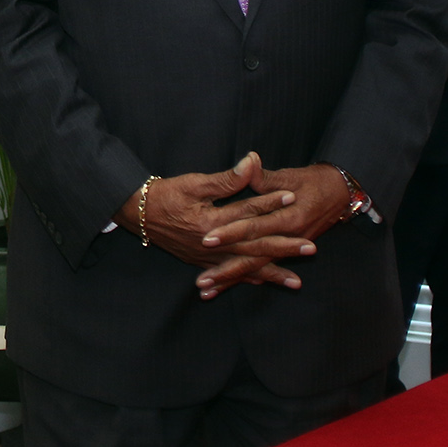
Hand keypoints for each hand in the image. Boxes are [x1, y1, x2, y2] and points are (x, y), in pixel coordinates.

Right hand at [116, 153, 303, 292]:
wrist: (136, 214)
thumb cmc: (164, 194)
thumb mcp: (193, 183)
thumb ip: (226, 179)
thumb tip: (251, 163)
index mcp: (210, 223)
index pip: (246, 212)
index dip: (270, 202)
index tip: (293, 197)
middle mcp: (211, 245)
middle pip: (254, 246)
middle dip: (284, 247)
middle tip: (311, 247)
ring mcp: (207, 257)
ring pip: (245, 266)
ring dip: (271, 273)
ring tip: (296, 282)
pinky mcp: (201, 262)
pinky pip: (229, 274)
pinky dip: (246, 279)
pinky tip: (261, 283)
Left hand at [196, 163, 352, 296]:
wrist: (340, 194)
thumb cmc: (313, 181)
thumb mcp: (290, 176)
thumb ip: (265, 176)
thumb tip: (248, 161)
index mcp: (288, 218)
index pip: (254, 227)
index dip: (231, 233)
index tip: (207, 239)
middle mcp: (287, 238)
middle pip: (253, 257)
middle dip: (226, 269)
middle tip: (202, 280)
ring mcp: (287, 249)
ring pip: (256, 268)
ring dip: (231, 280)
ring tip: (206, 292)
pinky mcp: (285, 252)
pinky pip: (262, 269)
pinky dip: (244, 279)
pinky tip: (224, 288)